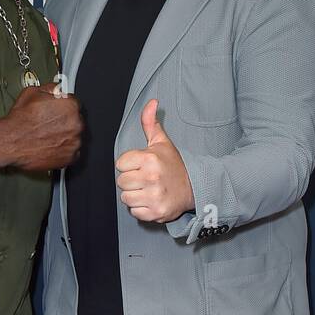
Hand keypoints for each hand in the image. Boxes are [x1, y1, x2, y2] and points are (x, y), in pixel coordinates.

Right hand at [3, 83, 82, 172]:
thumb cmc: (20, 120)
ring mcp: (74, 142)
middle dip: (65, 123)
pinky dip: (64, 150)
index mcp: (70, 105)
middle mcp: (76, 124)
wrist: (11, 142)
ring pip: (74, 137)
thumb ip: (51, 89)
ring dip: (65, 136)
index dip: (63, 109)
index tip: (57, 113)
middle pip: (76, 121)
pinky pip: (72, 153)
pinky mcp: (70, 158)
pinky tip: (51, 146)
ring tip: (48, 137)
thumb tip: (57, 90)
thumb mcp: (32, 92)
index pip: (74, 104)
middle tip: (50, 126)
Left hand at [116, 99, 193, 221]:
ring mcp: (154, 196)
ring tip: (148, 190)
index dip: (128, 165)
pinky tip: (151, 200)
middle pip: (121, 182)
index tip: (141, 166)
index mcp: (150, 159)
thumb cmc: (174, 165)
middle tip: (145, 179)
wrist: (194, 187)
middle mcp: (151, 178)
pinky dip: (141, 209)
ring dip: (134, 196)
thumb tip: (151, 101)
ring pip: (126, 198)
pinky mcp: (156, 212)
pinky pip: (134, 212)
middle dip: (131, 181)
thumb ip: (150, 123)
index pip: (120, 164)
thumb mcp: (162, 142)